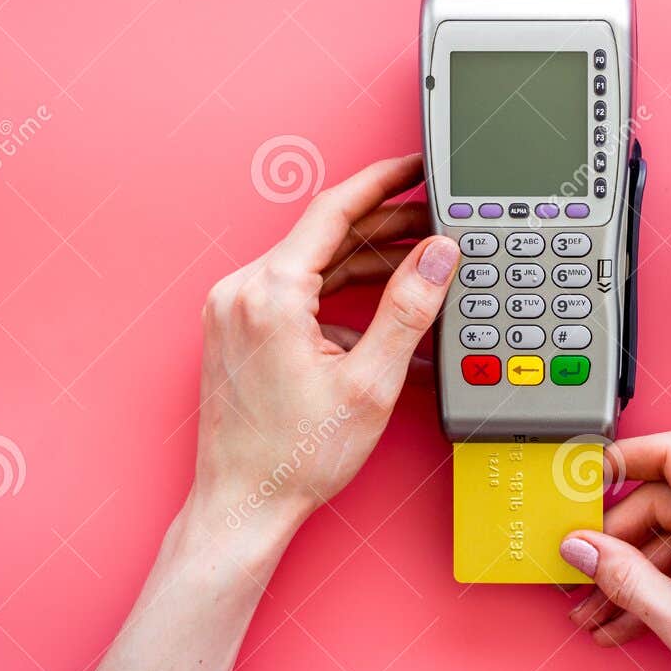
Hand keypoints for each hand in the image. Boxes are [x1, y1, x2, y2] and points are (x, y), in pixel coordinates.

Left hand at [191, 155, 456, 557]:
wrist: (242, 504)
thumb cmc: (296, 456)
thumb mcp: (371, 381)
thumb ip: (409, 308)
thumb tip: (438, 255)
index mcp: (270, 293)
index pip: (333, 210)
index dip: (383, 182)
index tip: (415, 167)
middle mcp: (241, 291)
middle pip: (325, 236)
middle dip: (384, 227)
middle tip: (434, 222)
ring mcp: (232, 310)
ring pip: (311, 265)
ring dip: (365, 264)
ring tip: (418, 267)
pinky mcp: (234, 330)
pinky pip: (294, 294)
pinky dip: (339, 297)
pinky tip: (380, 318)